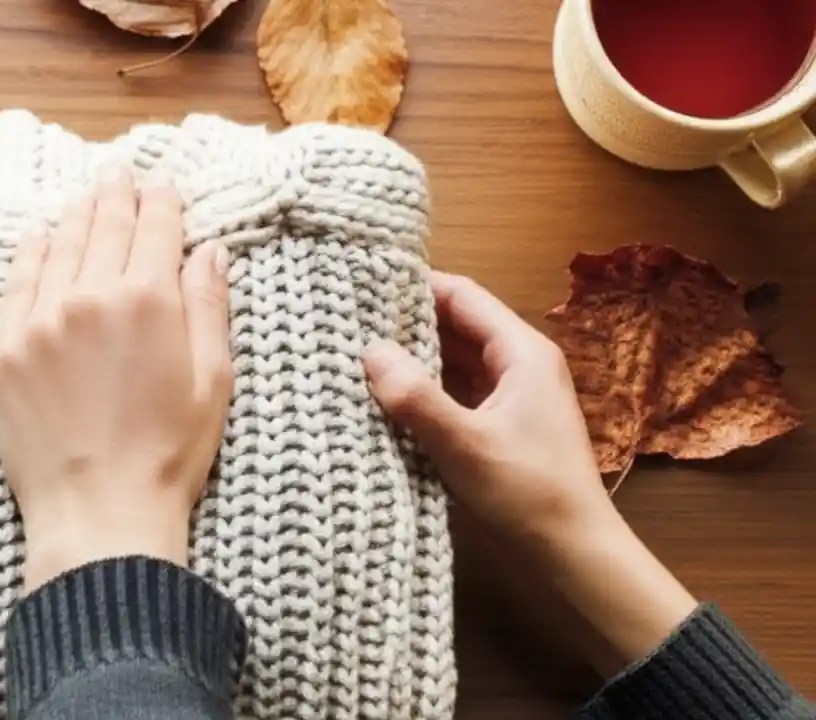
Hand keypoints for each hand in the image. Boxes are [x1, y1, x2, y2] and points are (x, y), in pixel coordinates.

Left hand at [0, 165, 232, 592]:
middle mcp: (89, 298)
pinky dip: (31, 252)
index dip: (162, 201)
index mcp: (148, 301)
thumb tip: (208, 250)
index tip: (163, 184)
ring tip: (86, 197)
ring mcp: (40, 321)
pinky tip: (39, 237)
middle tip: (119, 173)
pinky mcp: (6, 350)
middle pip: (104, 227)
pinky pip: (17, 283)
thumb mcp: (211, 381)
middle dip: (116, 195)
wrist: (99, 515)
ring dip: (76, 216)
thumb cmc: (168, 456)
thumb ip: (208, 307)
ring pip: (59, 247)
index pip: (155, 228)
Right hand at [361, 271, 695, 671]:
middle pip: (456, 327)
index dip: (416, 286)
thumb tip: (369, 350)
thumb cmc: (527, 493)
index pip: (463, 297)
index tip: (363, 287)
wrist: (574, 559)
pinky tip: (382, 403)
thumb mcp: (464, 443)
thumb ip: (415, 396)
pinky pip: (454, 398)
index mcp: (521, 353)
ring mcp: (509, 401)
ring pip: (453, 365)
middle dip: (406, 325)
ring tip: (354, 359)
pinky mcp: (497, 433)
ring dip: (412, 363)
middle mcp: (517, 367)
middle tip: (347, 324)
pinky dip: (422, 395)